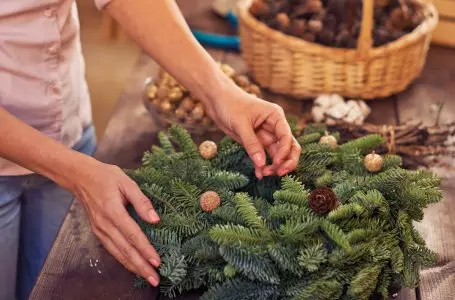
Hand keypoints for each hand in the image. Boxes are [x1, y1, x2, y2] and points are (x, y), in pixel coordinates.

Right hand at [71, 159, 160, 285]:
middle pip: (125, 250)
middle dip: (141, 266)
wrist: (80, 176)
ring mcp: (99, 230)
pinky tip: (132, 266)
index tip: (157, 261)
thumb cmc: (106, 176)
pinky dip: (123, 260)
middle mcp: (105, 225)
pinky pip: (112, 249)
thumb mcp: (126, 182)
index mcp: (113, 211)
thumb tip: (155, 219)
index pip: (133, 235)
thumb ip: (141, 201)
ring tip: (147, 277)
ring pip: (118, 253)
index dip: (145, 249)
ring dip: (133, 267)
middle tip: (155, 279)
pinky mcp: (97, 232)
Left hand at [203, 84, 300, 178]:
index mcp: (275, 116)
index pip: (287, 136)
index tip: (276, 162)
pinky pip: (263, 156)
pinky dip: (262, 166)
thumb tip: (262, 163)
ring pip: (277, 154)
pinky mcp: (256, 142)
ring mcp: (266, 135)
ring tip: (264, 174)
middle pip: (289, 147)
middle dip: (286, 161)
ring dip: (274, 166)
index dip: (284, 151)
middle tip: (278, 173)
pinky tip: (258, 175)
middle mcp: (274, 127)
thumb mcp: (241, 124)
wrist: (217, 100)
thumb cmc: (231, 104)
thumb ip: (251, 144)